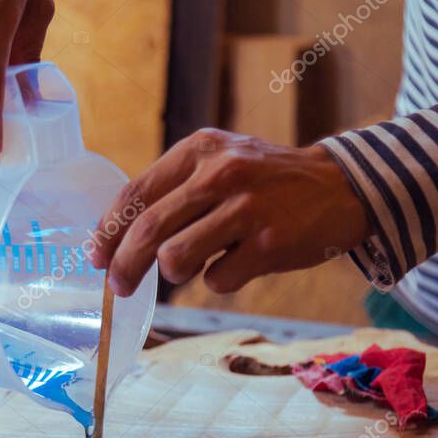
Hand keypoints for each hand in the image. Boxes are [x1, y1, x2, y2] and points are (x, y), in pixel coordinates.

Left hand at [89, 128, 370, 296]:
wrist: (341, 186)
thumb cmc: (265, 182)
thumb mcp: (219, 163)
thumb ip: (173, 190)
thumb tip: (116, 238)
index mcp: (199, 149)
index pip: (135, 194)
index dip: (108, 231)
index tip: (96, 257)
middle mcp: (221, 173)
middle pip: (148, 231)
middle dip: (124, 267)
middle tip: (120, 288)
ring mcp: (247, 208)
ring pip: (175, 259)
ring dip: (174, 273)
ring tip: (193, 265)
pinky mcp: (270, 243)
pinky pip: (217, 280)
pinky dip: (218, 280)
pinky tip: (237, 263)